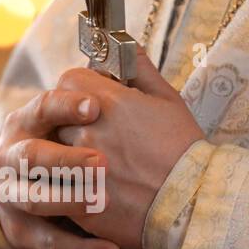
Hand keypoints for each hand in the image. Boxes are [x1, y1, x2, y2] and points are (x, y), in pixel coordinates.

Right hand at [0, 88, 122, 248]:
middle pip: (32, 155)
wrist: (41, 195)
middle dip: (66, 158)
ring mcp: (11, 194)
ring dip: (68, 200)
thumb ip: (108, 85)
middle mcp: (11, 155)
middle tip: (102, 163)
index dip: (66, 105)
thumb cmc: (78, 145)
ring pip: (34, 199)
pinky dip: (80, 248)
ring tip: (103, 203)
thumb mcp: (91, 114)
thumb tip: (127, 49)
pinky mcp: (22, 230)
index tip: (95, 106)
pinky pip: (49, 241)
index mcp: (27, 121)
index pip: (42, 107)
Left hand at [54, 53, 203, 248]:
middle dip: (72, 122)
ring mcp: (80, 169)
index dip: (81, 88)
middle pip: (58, 117)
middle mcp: (88, 133)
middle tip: (100, 135)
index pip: (69, 81)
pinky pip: (61, 186)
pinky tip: (97, 187)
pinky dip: (72, 185)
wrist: (192, 204)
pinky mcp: (79, 200)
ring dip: (68, 154)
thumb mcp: (168, 100)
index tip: (95, 101)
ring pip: (55, 153)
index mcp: (108, 104)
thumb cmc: (183, 149)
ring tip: (97, 164)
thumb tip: (124, 44)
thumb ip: (140, 68)